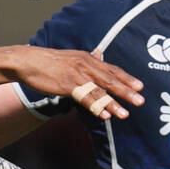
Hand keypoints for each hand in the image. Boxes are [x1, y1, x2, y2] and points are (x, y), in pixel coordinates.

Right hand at [0, 46, 144, 118]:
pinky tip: (104, 115)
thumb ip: (87, 59)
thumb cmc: (48, 62)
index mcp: (88, 59)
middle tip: (141, 100)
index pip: (112, 69)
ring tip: (125, 114)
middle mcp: (86, 65)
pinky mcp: (67, 85)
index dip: (126, 78)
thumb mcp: (71, 57)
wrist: (28, 61)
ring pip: (100, 91)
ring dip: (113, 103)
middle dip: (127, 91)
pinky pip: (85, 98)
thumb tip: (100, 53)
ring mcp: (77, 75)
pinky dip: (95, 107)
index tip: (140, 86)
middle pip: (110, 79)